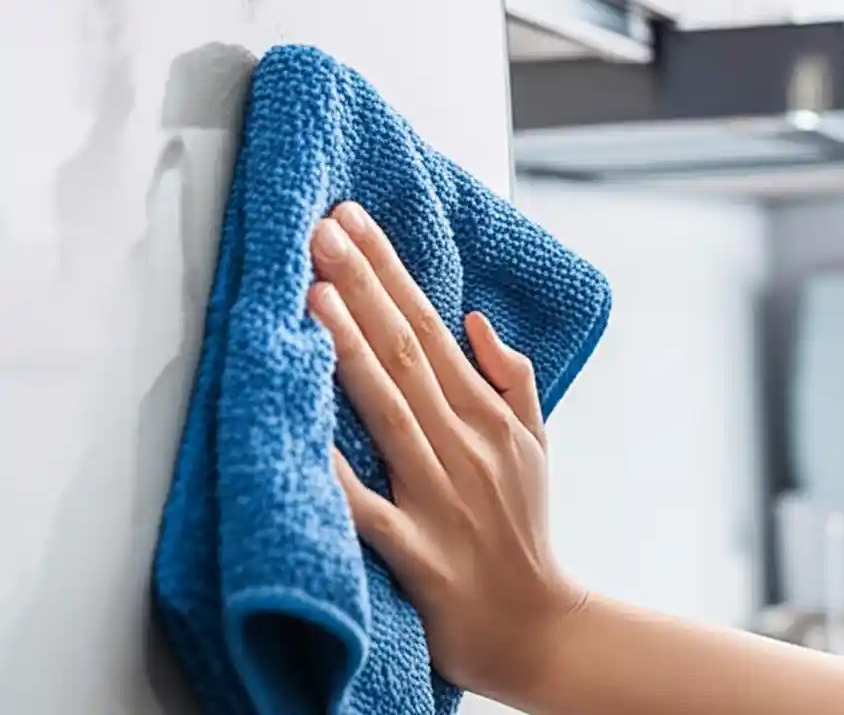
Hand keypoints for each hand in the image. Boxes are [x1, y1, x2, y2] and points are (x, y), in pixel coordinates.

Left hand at [306, 202, 587, 698]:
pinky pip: (366, 505)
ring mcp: (440, 497)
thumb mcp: (537, 445)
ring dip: (351, 349)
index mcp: (488, 417)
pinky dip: (336, 470)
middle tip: (321, 228)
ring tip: (314, 293)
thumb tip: (477, 319)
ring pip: (389, 410)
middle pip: (407, 352)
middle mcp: (463, 445)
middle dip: (362, 286)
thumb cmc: (528, 531)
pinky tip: (301, 428)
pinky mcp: (417, 552)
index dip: (390, 272)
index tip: (355, 221)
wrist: (537, 626)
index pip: (433, 327)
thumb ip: (512, 378)